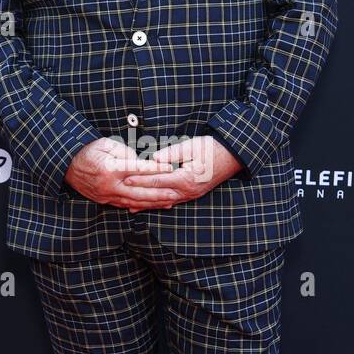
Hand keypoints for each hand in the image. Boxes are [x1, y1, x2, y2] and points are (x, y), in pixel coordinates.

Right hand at [64, 137, 178, 209]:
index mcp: (111, 168)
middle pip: (140, 191)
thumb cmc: (88, 151)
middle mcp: (110, 185)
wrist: (67, 167)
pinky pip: (126, 206)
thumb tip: (140, 161)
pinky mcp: (105, 201)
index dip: (156, 169)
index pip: (139, 169)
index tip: (171, 168)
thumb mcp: (106, 144)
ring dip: (153, 203)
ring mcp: (108, 195)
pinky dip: (141, 206)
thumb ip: (125, 152)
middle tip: (176, 192)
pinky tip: (152, 206)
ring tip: (169, 202)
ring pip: (135, 202)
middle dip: (159, 193)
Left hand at [120, 135, 241, 205]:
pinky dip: (160, 204)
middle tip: (121, 197)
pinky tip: (150, 206)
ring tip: (130, 207)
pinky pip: (172, 201)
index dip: (140, 180)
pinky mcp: (192, 194)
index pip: (157, 181)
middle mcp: (187, 191)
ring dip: (148, 205)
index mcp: (186, 178)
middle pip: (158, 196)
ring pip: (164, 202)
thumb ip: (172, 153)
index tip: (125, 179)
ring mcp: (190, 195)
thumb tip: (154, 159)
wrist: (232, 156)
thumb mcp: (192, 146)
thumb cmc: (212, 148)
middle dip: (139, 197)